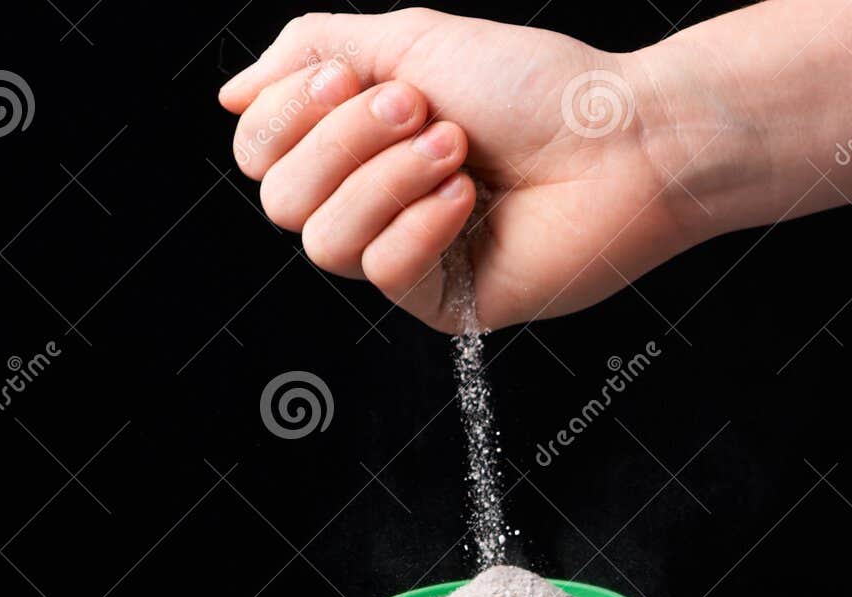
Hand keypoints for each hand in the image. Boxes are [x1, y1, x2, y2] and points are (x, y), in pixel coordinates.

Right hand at [219, 9, 696, 332]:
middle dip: (344, 142)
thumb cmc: (534, 88)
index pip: (259, 148)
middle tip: (422, 109)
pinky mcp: (447, 301)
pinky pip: (384, 272)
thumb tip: (230, 96)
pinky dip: (422, 222)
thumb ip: (313, 53)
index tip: (356, 77)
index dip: (290, 113)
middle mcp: (375, 202)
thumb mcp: (408, 40)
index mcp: (359, 143)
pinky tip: (471, 198)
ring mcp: (410, 255)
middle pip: (280, 197)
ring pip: (322, 240)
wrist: (621, 140)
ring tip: (456, 148)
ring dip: (386, 179)